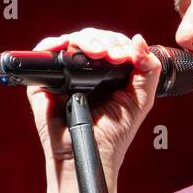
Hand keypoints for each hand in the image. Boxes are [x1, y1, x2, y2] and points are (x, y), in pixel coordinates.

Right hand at [27, 28, 161, 192]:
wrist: (90, 154)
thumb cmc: (113, 134)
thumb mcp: (141, 100)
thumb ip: (148, 71)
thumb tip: (139, 40)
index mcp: (109, 72)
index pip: (113, 43)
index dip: (120, 43)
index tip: (126, 55)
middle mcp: (86, 70)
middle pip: (93, 37)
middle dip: (106, 40)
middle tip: (114, 55)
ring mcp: (65, 73)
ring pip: (72, 40)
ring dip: (87, 40)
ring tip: (99, 53)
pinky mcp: (44, 80)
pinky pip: (44, 52)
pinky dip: (53, 43)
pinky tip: (67, 45)